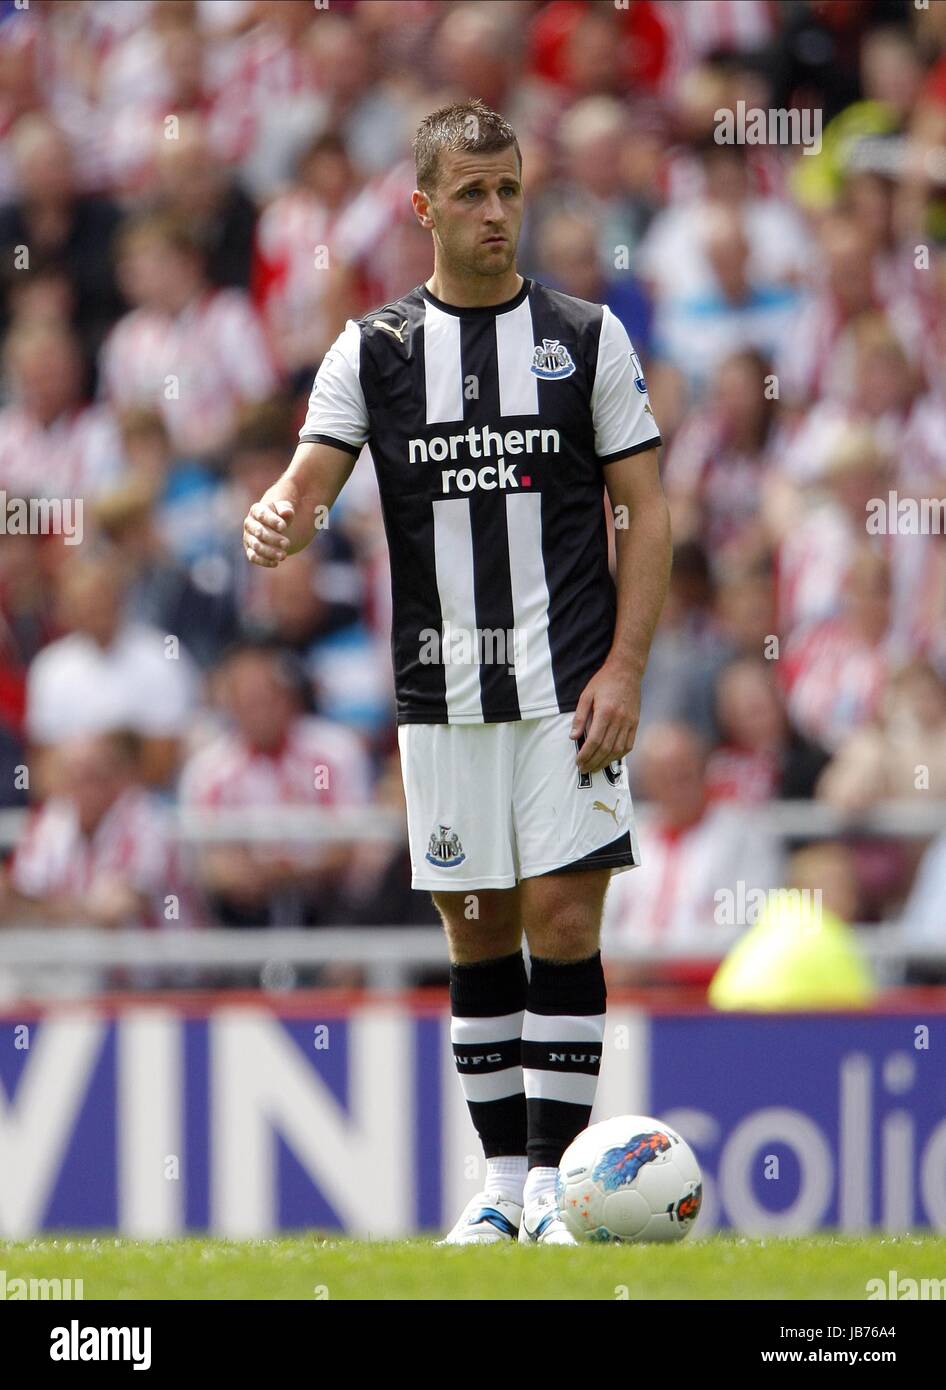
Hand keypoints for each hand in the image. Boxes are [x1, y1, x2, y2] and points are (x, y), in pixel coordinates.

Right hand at [243, 498, 293, 566]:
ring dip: (270, 552)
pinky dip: (264, 561)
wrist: (275, 528)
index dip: (272, 521)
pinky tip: (275, 563)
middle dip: (273, 538)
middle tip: (287, 544)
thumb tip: (287, 512)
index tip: (284, 527)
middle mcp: (249, 523)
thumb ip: (286, 508)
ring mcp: (248, 537)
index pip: (262, 514)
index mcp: (257, 510)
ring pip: (256, 546)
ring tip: (283, 556)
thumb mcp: (285, 509)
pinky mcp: (250, 550)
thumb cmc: (280, 516)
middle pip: (259, 531)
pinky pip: (253, 557)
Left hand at [570, 659, 641, 774]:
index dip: (586, 754)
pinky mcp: (635, 722)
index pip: (595, 741)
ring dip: (606, 761)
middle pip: (606, 748)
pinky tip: (610, 759)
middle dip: (593, 762)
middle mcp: (619, 719)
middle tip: (584, 769)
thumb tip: (573, 736)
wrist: (627, 671)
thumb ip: (580, 717)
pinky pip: (629, 744)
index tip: (578, 762)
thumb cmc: (604, 682)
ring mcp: (629, 722)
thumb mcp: (586, 695)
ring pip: (618, 749)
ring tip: (595, 767)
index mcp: (605, 712)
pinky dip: (619, 754)